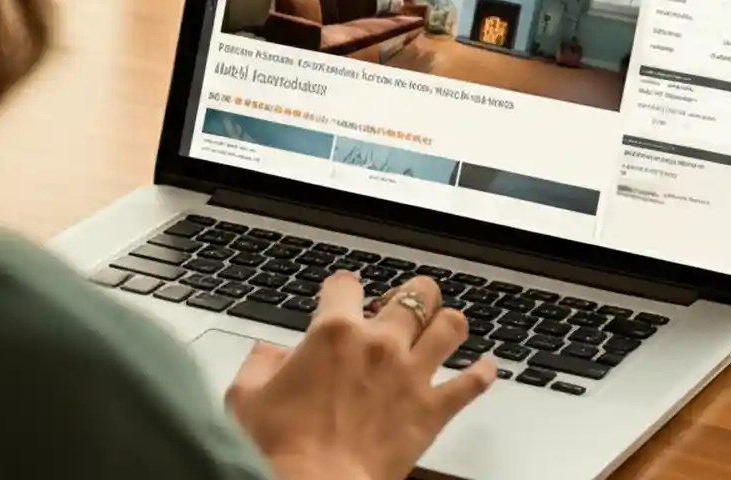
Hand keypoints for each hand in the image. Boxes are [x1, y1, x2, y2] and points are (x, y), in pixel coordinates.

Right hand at [226, 272, 495, 479]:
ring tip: (444, 324)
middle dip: (411, 293)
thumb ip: (261, 363)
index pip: (346, 283)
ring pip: (451, 326)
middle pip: (415, 294)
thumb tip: (271, 353)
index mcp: (333, 332)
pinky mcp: (432, 410)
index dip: (342, 287)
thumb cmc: (279, 447)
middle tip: (403, 303)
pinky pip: (472, 384)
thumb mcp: (246, 396)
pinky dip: (482, 373)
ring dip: (448, 321)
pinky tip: (485, 368)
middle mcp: (379, 344)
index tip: (342, 295)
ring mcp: (411, 375)